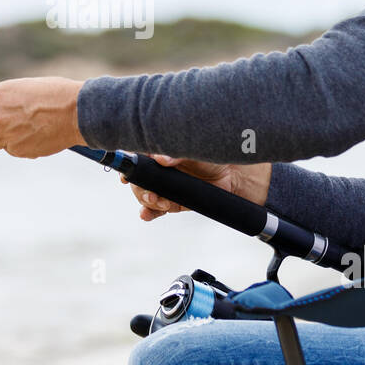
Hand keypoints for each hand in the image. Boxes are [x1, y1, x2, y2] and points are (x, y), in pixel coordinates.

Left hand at [0, 77, 84, 157]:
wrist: (76, 111)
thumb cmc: (53, 94)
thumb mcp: (21, 87)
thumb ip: (0, 99)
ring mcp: (6, 136)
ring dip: (1, 138)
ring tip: (21, 127)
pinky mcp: (18, 150)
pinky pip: (10, 150)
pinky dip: (18, 145)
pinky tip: (34, 134)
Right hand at [122, 154, 271, 221]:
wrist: (238, 176)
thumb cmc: (217, 155)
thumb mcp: (198, 150)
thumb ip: (179, 153)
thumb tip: (161, 158)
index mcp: (163, 151)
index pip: (139, 156)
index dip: (129, 164)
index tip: (127, 174)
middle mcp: (161, 168)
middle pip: (139, 179)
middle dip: (140, 188)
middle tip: (150, 194)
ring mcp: (167, 185)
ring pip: (146, 194)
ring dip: (146, 200)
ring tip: (157, 203)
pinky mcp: (175, 201)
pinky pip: (157, 208)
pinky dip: (150, 212)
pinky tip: (146, 214)